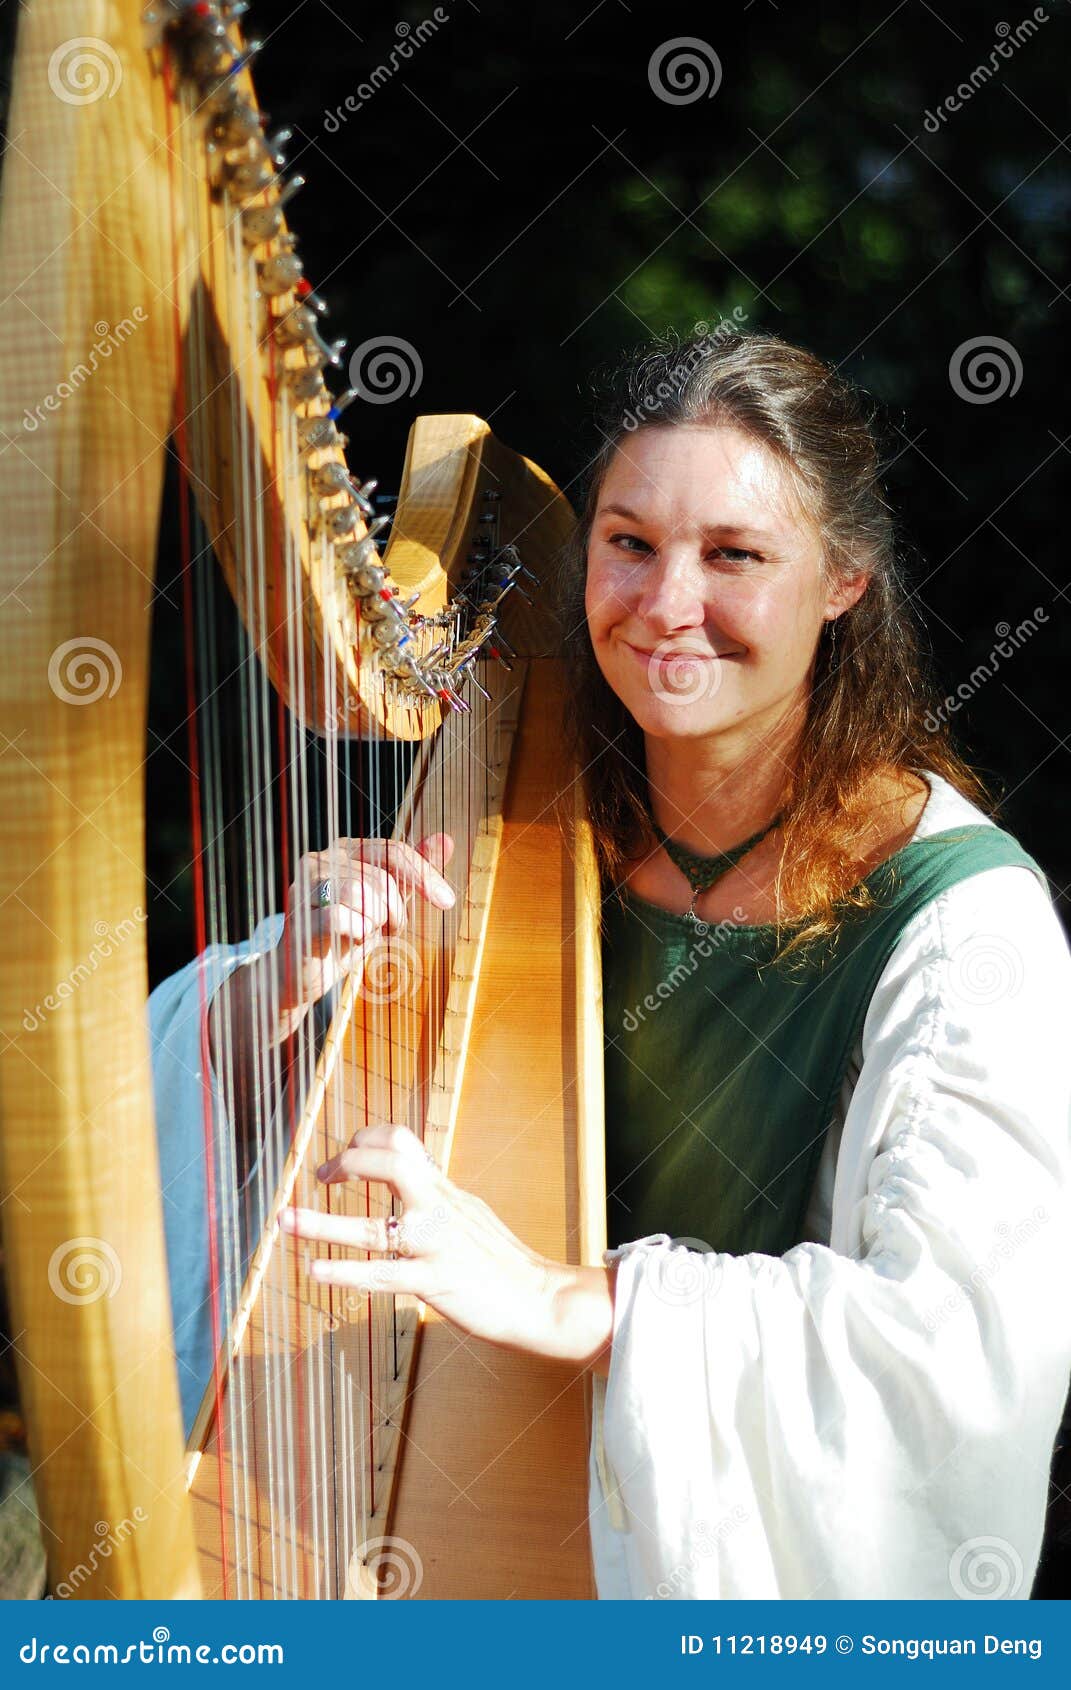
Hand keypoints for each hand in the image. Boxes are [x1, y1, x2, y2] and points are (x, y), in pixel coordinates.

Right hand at [263, 832, 454, 1034]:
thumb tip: (446, 839)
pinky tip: (354, 939)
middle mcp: (321, 860)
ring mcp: (304, 888)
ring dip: (375, 921)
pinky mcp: (298, 918)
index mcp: (345, 850)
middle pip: (381, 877)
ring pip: (360, 891)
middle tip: (388, 929)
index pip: (394, 850)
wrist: (305, 974)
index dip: (424, 875)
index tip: (446, 901)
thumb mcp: (387, 901)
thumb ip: (412, 871)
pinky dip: (357, 931)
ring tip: (367, 933)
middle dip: (395, 910)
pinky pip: (339, 916)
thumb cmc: (347, 934)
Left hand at [280, 1123, 615, 1369]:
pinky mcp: (435, 1283)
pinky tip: (315, 1271)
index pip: (403, 1142)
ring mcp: (437, 1247)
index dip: (364, 1141)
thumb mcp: (470, 1213)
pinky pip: (382, 1276)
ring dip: (322, 1224)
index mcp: (445, 1190)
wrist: (541, 1299)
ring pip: (373, 1229)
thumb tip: (410, 1174)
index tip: (341, 1160)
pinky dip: (345, 1272)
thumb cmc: (504, 1261)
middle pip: (391, 1163)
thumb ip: (437, 1196)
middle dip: (347, 1163)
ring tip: (285, 1221)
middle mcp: (440, 1209)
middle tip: (319, 1178)